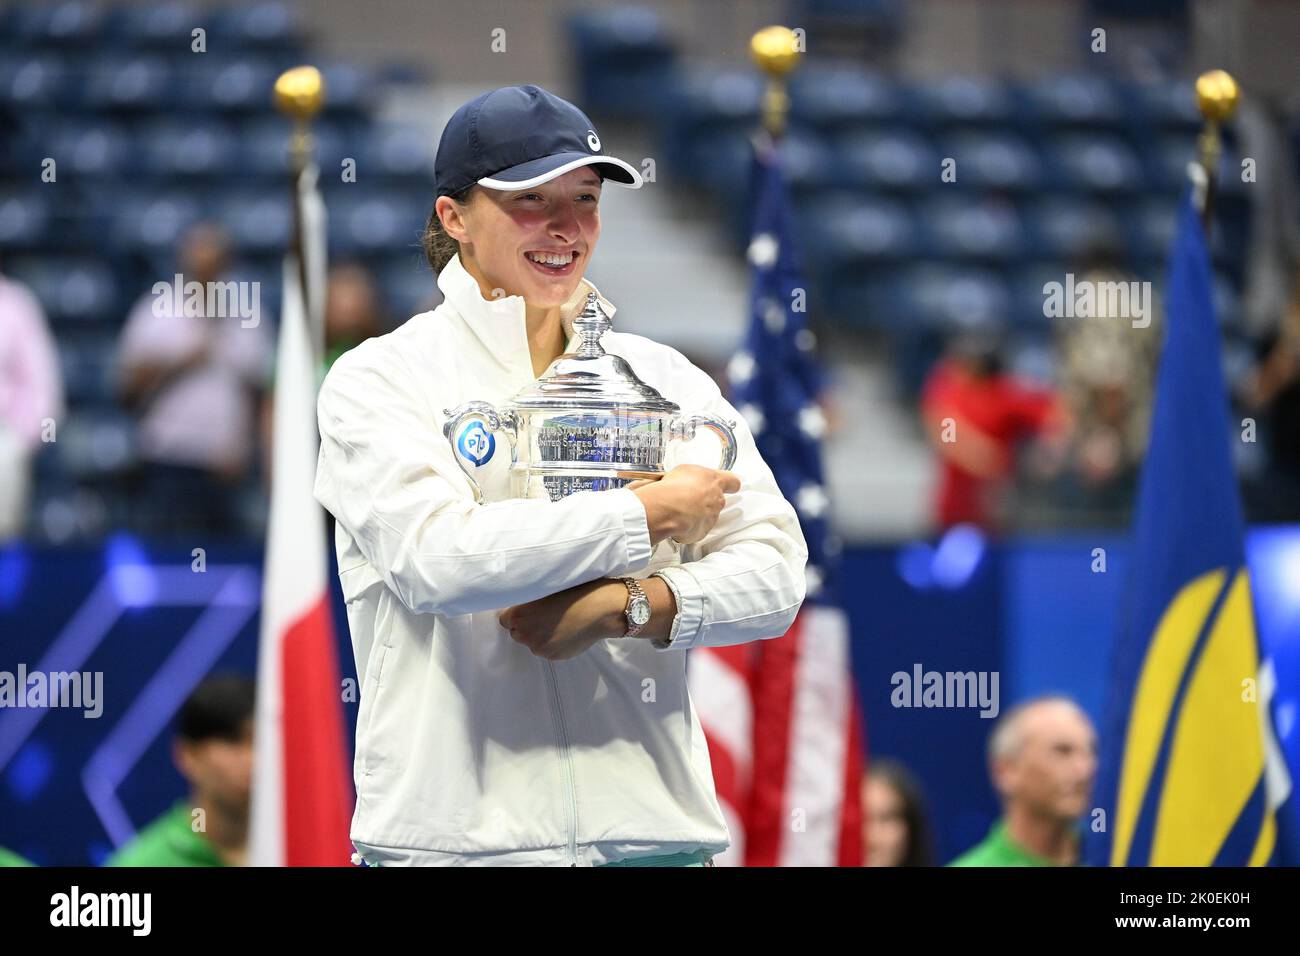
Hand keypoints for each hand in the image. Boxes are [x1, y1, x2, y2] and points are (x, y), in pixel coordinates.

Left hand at [498, 580, 624, 660]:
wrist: (600, 609)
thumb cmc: (575, 592)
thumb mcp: (546, 588)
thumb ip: (527, 601)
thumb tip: (519, 607)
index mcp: (519, 615)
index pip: (504, 619)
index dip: (516, 613)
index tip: (527, 609)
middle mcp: (525, 634)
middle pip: (516, 633)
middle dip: (526, 626)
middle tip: (544, 615)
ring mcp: (540, 648)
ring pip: (532, 643)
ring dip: (540, 635)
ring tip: (559, 623)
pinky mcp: (554, 657)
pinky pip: (547, 650)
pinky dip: (553, 643)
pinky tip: (566, 632)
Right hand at [628, 464, 740, 545]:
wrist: (671, 508)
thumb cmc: (678, 486)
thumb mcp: (685, 470)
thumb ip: (693, 475)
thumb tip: (687, 477)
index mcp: (716, 481)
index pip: (733, 483)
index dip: (730, 484)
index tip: (730, 485)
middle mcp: (717, 501)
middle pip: (718, 501)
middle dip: (705, 500)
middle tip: (690, 496)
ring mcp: (711, 518)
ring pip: (707, 516)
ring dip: (695, 514)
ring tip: (678, 509)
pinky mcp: (700, 532)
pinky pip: (695, 530)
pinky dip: (687, 527)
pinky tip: (676, 521)